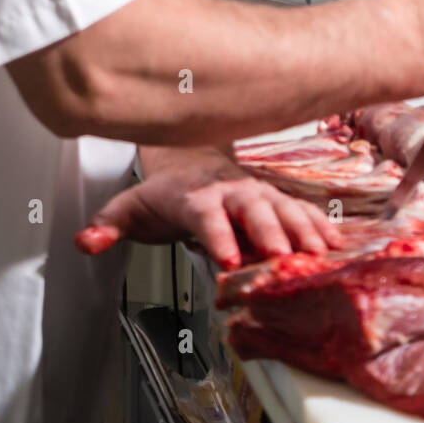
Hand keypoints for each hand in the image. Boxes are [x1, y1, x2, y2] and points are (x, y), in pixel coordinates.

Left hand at [74, 149, 345, 269]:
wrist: (192, 162)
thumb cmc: (164, 194)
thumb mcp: (130, 208)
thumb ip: (108, 225)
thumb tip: (84, 240)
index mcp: (195, 197)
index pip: (206, 215)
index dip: (217, 236)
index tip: (228, 260)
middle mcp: (231, 193)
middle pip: (253, 209)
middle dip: (269, 232)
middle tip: (284, 258)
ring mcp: (258, 195)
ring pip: (284, 208)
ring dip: (303, 230)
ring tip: (321, 254)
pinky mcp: (278, 202)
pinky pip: (303, 212)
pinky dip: (321, 227)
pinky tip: (339, 246)